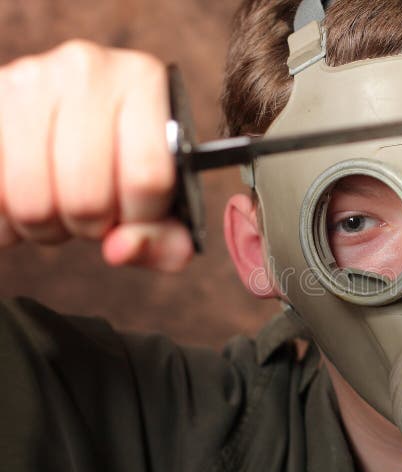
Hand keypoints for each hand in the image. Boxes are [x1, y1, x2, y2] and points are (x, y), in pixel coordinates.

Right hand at [0, 40, 192, 271]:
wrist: (76, 113)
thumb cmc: (128, 159)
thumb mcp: (165, 198)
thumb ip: (165, 240)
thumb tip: (118, 250)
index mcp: (145, 81)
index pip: (148, 179)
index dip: (143, 216)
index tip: (137, 211)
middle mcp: (87, 69)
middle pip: (87, 197)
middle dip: (91, 226)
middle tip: (94, 212)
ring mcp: (28, 79)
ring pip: (33, 202)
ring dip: (47, 226)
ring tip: (61, 207)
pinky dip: (6, 219)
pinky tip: (23, 203)